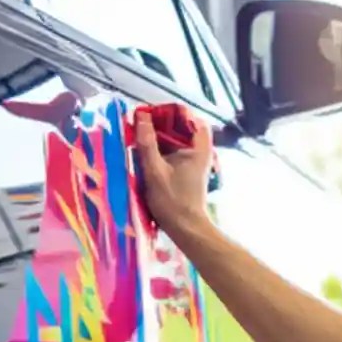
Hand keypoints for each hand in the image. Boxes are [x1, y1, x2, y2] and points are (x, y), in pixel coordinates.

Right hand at [133, 106, 213, 233]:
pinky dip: (162, 150)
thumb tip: (141, 116)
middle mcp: (200, 152)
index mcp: (199, 148)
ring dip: (160, 138)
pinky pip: (175, 153)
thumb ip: (147, 143)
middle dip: (162, 125)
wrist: (186, 229)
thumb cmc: (172, 201)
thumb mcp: (155, 171)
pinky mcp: (187, 172)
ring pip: (177, 141)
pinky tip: (146, 155)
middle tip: (142, 125)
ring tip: (140, 138)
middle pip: (183, 128)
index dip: (173, 112)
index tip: (152, 114)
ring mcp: (195, 163)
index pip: (191, 118)